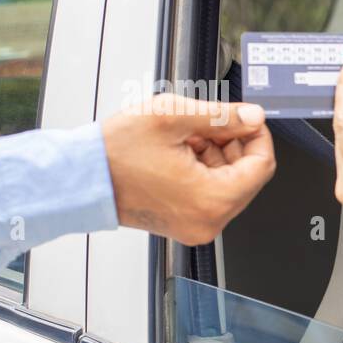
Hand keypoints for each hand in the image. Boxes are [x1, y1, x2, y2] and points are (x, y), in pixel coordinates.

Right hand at [101, 94, 275, 244]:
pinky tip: (182, 152)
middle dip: (234, 145)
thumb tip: (254, 116)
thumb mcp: (173, 117)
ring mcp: (197, 226)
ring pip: (230, 184)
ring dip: (217, 155)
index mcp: (212, 199)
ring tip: (187, 137)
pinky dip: (204, 170)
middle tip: (209, 124)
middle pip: (248, 177)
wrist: (80, 178)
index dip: (258, 136)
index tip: (248, 118)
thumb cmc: (116, 152)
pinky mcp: (185, 224)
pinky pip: (211, 195)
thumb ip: (222, 116)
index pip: (262, 166)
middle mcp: (208, 221)